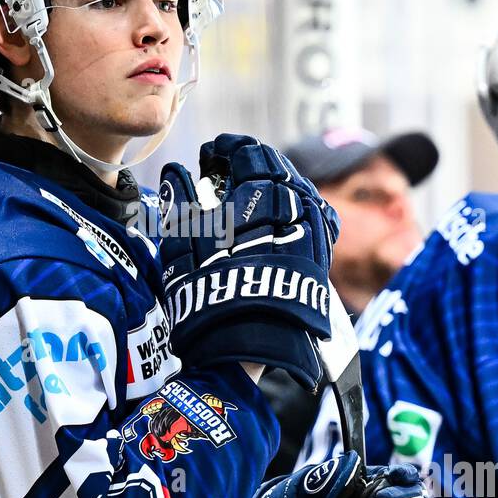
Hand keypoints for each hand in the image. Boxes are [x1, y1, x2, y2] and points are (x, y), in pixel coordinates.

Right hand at [159, 134, 341, 390]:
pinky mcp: (322, 257)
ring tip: (261, 182)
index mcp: (254, 201)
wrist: (250, 350)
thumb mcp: (182, 251)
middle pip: (278, 169)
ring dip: (281, 179)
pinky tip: (294, 206)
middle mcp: (290, 211)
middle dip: (256, 159)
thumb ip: (180, 204)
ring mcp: (312, 233)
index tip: (214, 150)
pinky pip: (320, 217)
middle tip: (236, 160)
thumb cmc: (208, 299)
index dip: (230, 148)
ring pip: (302, 189)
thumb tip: (175, 171)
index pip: (247, 155)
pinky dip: (305, 203)